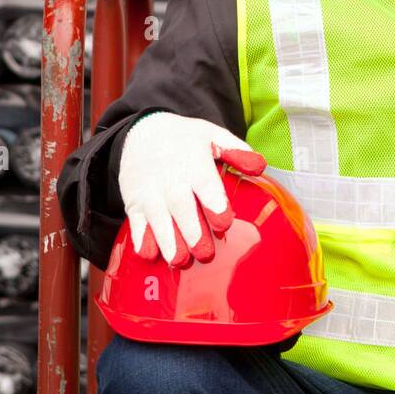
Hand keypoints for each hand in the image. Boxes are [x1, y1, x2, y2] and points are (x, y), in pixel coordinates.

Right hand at [117, 112, 266, 265]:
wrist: (142, 132)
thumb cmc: (184, 140)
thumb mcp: (213, 136)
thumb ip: (237, 151)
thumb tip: (260, 166)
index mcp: (194, 162)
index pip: (205, 184)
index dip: (214, 204)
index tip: (223, 223)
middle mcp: (170, 179)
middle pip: (180, 206)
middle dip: (191, 231)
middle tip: (204, 253)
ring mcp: (149, 192)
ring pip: (158, 219)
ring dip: (168, 241)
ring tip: (179, 261)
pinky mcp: (134, 202)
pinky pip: (136, 222)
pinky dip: (141, 239)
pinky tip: (150, 254)